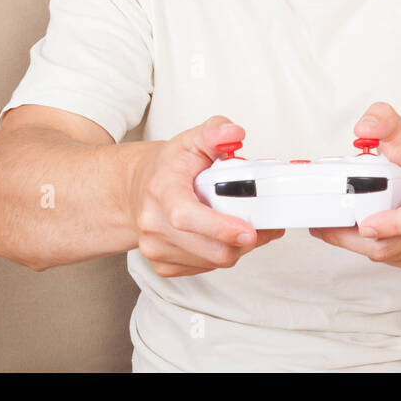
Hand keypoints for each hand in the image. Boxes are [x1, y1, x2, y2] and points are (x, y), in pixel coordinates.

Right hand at [130, 116, 283, 276]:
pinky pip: (204, 269)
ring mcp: (155, 248)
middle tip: (263, 224)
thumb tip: (233, 133)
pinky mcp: (162, 265)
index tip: (249, 231)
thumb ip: (214, 131)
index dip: (221, 228)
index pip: (187, 217)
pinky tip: (223, 236)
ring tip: (245, 226)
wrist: (137, 189)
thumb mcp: (191, 140)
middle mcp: (153, 224)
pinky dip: (220, 255)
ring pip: (212, 262)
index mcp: (161, 191)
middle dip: (244, 240)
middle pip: (209, 248)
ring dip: (236, 248)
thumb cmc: (167, 168)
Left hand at [310, 103, 400, 269]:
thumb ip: (383, 120)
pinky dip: (372, 249)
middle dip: (354, 238)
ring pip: (389, 255)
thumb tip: (363, 128)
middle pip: (394, 243)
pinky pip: (394, 261)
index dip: (394, 224)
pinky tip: (359, 234)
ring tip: (335, 228)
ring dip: (358, 245)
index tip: (365, 225)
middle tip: (324, 226)